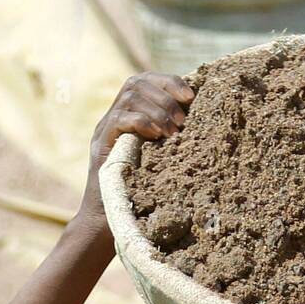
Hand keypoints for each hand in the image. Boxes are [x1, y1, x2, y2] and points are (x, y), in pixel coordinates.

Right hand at [76, 71, 194, 237]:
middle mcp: (114, 117)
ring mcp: (105, 130)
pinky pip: (119, 120)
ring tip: (174, 132)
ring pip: (130, 96)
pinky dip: (142, 122)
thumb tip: (203, 127)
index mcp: (128, 116)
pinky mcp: (101, 145)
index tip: (191, 95)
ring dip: (157, 110)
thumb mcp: (159, 162)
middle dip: (165, 96)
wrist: (108, 223)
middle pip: (136, 83)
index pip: (145, 81)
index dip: (169, 82)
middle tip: (183, 121)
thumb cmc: (139, 197)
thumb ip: (170, 140)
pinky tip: (158, 136)